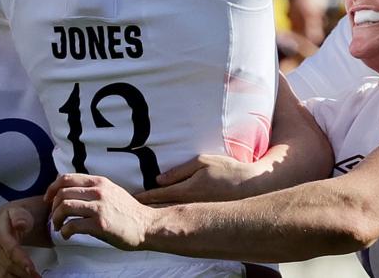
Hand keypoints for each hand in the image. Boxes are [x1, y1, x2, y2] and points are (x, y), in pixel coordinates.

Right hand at [0, 203, 41, 277]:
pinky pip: (3, 275)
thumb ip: (20, 216)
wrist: (8, 217)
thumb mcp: (20, 208)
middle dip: (23, 273)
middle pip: (7, 264)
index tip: (32, 269)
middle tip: (38, 277)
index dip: (21, 260)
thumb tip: (20, 224)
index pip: (9, 248)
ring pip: (4, 273)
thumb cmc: (17, 213)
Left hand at [45, 174, 156, 250]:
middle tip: (53, 218)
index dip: (52, 188)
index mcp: (99, 182)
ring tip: (58, 227)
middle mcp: (98, 191)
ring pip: (64, 207)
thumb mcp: (111, 191)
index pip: (66, 178)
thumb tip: (70, 191)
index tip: (48, 199)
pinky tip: (67, 235)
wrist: (146, 226)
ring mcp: (99, 207)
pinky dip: (64, 231)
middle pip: (62, 193)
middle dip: (52, 207)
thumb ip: (93, 189)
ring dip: (56, 219)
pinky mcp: (100, 224)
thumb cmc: (128, 212)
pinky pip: (72, 225)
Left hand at [135, 154, 263, 204]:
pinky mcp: (203, 213)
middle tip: (128, 210)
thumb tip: (158, 179)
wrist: (250, 186)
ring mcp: (196, 210)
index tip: (129, 199)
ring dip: (156, 213)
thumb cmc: (226, 170)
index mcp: (186, 189)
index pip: (158, 194)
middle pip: (161, 207)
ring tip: (140, 214)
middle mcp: (188, 203)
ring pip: (170, 212)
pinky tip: (163, 216)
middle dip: (144, 208)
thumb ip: (179, 171)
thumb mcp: (202, 162)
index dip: (142, 196)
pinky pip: (181, 213)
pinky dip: (169, 214)